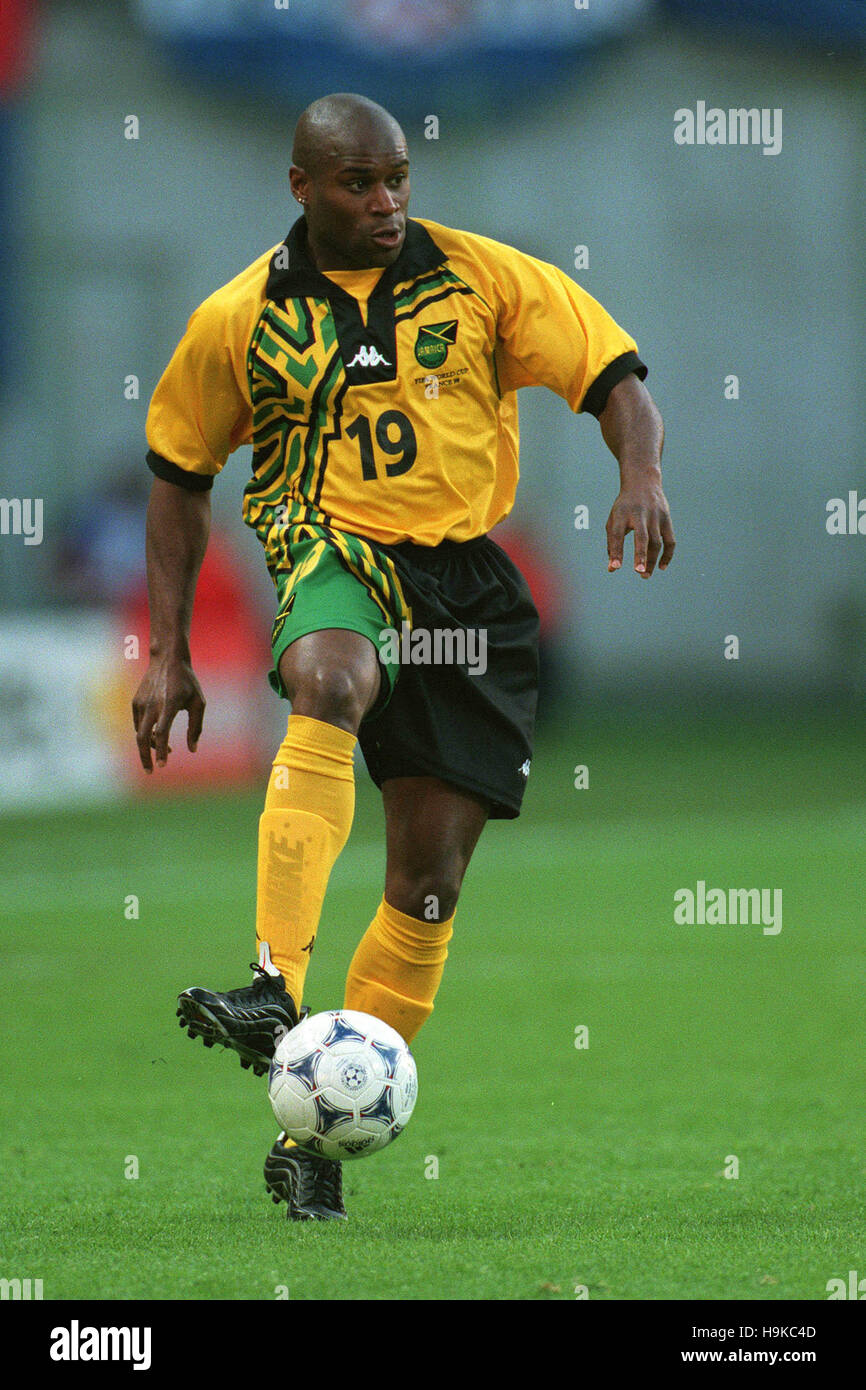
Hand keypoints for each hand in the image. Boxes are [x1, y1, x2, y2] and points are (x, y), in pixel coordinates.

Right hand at [132, 655, 204, 772]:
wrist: (167, 659)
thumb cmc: (187, 682)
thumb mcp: (198, 702)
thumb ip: (196, 727)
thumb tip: (192, 749)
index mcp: (169, 704)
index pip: (161, 732)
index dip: (160, 750)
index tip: (162, 766)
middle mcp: (152, 704)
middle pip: (143, 737)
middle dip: (145, 757)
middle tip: (151, 771)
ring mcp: (141, 703)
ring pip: (139, 732)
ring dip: (150, 746)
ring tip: (165, 751)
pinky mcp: (135, 702)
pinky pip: (138, 724)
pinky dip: (145, 734)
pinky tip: (156, 737)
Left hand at [605, 478, 674, 577]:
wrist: (643, 483)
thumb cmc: (624, 507)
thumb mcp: (613, 520)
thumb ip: (612, 543)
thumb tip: (613, 568)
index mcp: (621, 513)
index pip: (617, 534)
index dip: (616, 551)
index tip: (614, 567)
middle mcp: (639, 514)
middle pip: (642, 537)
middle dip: (641, 555)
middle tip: (639, 572)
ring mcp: (655, 516)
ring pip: (657, 542)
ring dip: (652, 560)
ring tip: (645, 575)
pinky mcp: (667, 519)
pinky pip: (670, 541)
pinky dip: (667, 555)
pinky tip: (661, 567)